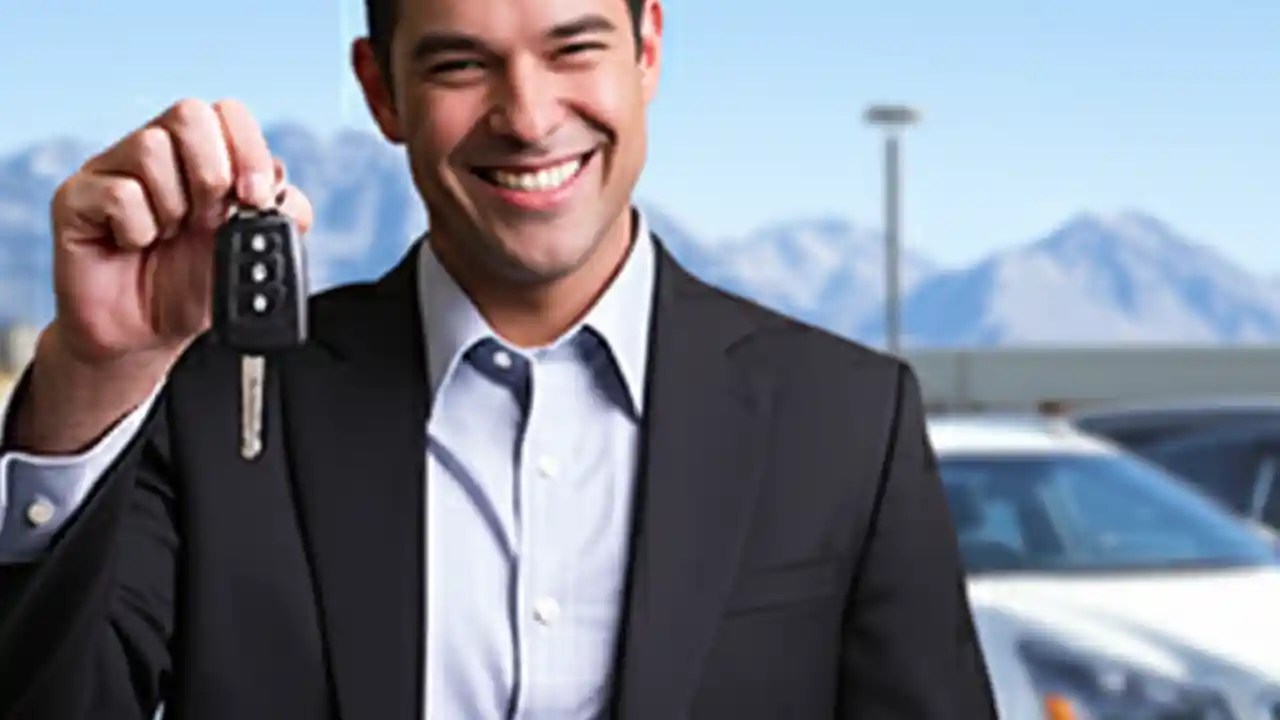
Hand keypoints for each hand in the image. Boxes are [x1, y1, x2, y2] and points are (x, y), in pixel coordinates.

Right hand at [49, 98, 313, 364]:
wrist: (145, 335)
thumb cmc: (190, 287)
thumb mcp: (250, 252)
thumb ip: (281, 216)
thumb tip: (285, 192)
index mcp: (201, 158)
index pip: (226, 113)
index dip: (248, 149)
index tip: (255, 197)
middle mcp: (157, 154)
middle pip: (190, 113)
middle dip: (212, 174)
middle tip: (208, 219)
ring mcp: (112, 170)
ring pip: (151, 148)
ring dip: (173, 207)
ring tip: (166, 236)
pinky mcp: (76, 196)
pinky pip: (118, 193)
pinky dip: (138, 230)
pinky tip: (134, 245)